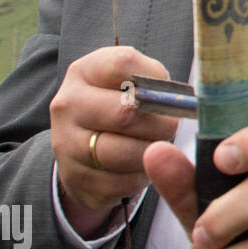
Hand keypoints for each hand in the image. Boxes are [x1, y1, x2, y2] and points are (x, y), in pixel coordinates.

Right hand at [49, 47, 177, 236]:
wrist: (84, 146)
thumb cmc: (120, 105)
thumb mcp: (132, 81)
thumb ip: (154, 80)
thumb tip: (181, 98)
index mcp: (84, 72)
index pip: (122, 65)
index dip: (155, 80)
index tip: (165, 91)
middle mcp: (68, 105)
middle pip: (125, 112)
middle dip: (160, 123)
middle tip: (170, 127)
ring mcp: (66, 144)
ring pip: (124, 152)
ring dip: (151, 152)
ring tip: (156, 146)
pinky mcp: (76, 179)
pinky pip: (123, 183)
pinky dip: (141, 177)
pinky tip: (141, 167)